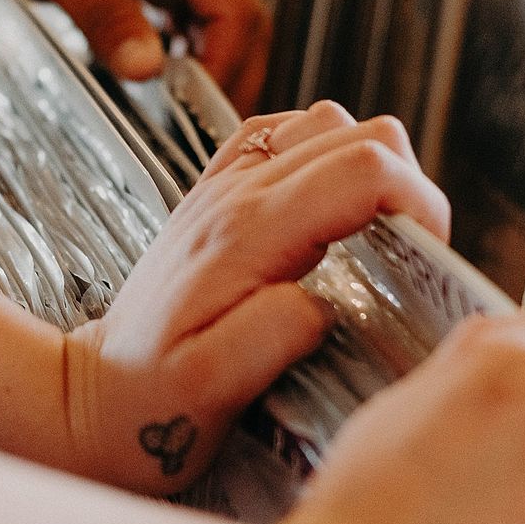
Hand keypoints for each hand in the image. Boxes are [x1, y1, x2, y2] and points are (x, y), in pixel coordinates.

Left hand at [0, 0, 271, 113]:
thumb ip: (107, 16)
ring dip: (210, 66)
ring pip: (218, 18)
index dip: (227, 65)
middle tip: (207, 134)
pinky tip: (165, 82)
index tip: (200, 114)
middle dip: (230, 74)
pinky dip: (184, 51)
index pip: (236, 5)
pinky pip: (186, 14)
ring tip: (189, 120)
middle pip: (240, 16)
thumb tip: (148, 74)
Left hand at [64, 101, 450, 494]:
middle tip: (413, 251)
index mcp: (246, 235)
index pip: (361, 171)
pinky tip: (329, 206)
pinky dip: (324, 154)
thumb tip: (324, 304)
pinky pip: (284, 134)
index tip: (431, 254)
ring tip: (378, 229)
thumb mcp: (209, 390)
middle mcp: (236, 195)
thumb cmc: (151, 402)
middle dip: (408, 183)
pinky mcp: (219, 191)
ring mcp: (225, 185)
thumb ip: (271, 338)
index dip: (419, 202)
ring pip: (328, 121)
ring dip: (369, 163)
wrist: (93, 393)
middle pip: (358, 131)